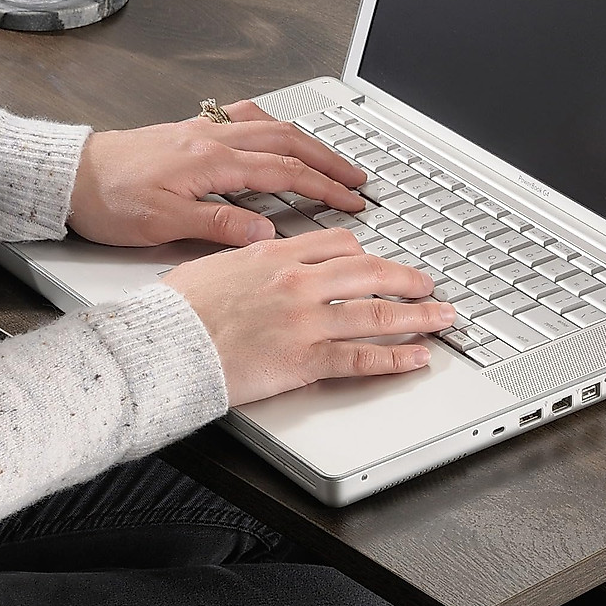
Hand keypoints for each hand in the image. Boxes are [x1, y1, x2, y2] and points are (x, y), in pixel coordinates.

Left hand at [67, 100, 365, 247]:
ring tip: (330, 159)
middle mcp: (211, 137)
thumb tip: (266, 231)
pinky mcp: (189, 132)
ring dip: (306, 141)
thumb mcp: (164, 223)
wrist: (68, 176)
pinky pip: (244, 119)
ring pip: (269, 126)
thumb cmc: (108, 200)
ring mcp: (201, 130)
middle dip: (328, 160)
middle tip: (358, 179)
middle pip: (287, 141)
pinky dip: (272, 127)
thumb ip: (220, 225)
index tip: (351, 202)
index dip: (323, 187)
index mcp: (211, 160)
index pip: (284, 171)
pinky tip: (277, 136)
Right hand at [163, 228, 456, 406]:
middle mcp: (298, 283)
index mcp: (275, 257)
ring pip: (377, 312)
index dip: (367, 254)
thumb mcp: (215, 267)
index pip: (337, 246)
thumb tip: (262, 260)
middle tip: (427, 283)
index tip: (379, 261)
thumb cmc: (177, 312)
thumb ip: (249, 262)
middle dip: (406, 278)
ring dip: (417, 314)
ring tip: (441, 316)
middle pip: (369, 273)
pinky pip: (362, 357)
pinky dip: (396, 358)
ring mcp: (306, 321)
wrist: (164, 344)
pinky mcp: (306, 359)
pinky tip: (417, 356)